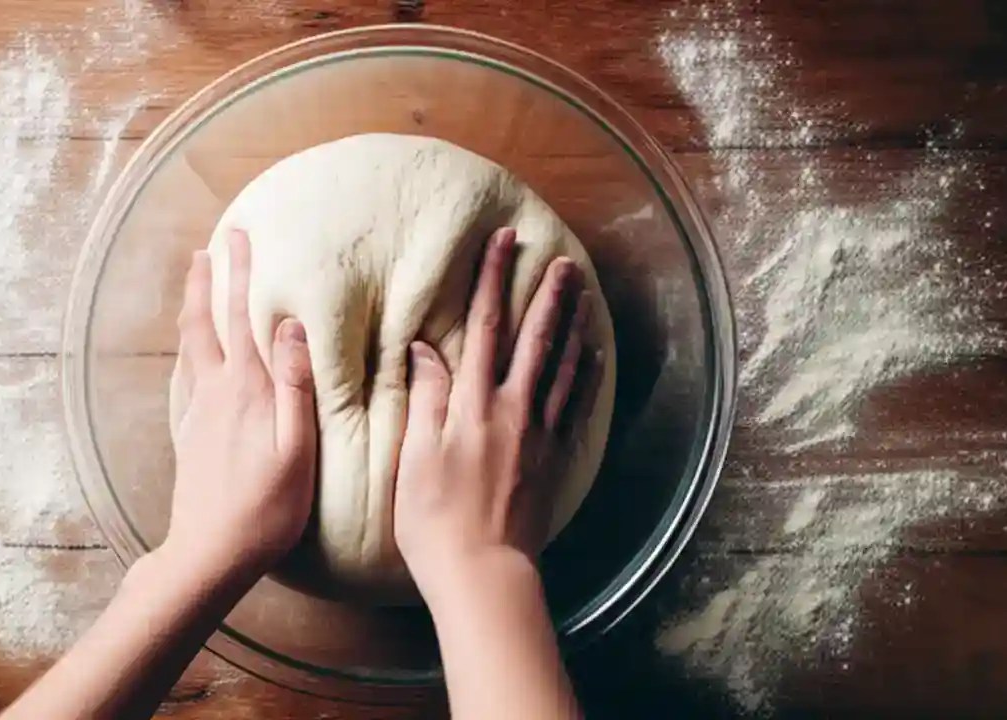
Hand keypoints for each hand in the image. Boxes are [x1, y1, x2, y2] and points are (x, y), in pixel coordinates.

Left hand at [166, 229, 318, 577]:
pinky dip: (188, 347)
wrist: (210, 554)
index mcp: (245, 390)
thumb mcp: (296, 448)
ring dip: (194, 309)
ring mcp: (196, 412)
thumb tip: (291, 326)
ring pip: (190, 346)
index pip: (240, 316)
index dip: (240, 273)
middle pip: (203, 323)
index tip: (240, 235)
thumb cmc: (267, 507)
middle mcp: (214, 392)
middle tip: (208, 246)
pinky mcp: (189, 433)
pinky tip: (191, 352)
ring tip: (198, 284)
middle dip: (206, 280)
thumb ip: (296, 385)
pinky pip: (185, 375)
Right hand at [394, 227, 589, 604]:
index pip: (484, 328)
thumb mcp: (415, 457)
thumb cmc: (434, 521)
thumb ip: (426, 398)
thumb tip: (425, 349)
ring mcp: (539, 434)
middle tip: (559, 258)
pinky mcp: (554, 459)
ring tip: (580, 290)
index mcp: (472, 406)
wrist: (483, 573)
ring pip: (561, 366)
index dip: (494, 281)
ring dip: (571, 324)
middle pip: (534, 339)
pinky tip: (591, 354)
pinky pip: (576, 406)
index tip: (502, 243)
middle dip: (545, 294)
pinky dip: (585, 375)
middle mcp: (512, 411)